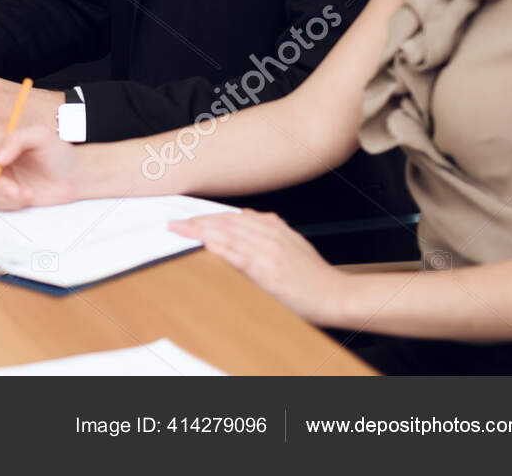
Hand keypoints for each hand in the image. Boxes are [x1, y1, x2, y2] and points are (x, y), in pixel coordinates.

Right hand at [0, 122, 80, 208]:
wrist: (75, 177)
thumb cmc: (59, 153)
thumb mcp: (41, 137)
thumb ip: (17, 140)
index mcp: (0, 142)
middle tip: (15, 190)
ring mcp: (2, 179)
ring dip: (6, 195)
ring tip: (29, 192)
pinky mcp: (8, 195)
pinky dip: (13, 203)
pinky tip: (30, 196)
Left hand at [167, 209, 353, 325]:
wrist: (337, 295)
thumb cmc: (314, 274)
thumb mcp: (292, 243)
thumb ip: (269, 227)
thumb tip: (244, 215)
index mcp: (273, 228)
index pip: (231, 218)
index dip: (206, 217)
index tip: (186, 218)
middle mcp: (270, 236)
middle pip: (225, 224)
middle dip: (197, 222)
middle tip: (174, 224)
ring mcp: (270, 253)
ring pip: (229, 235)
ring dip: (201, 231)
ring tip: (180, 231)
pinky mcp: (270, 272)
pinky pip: (241, 257)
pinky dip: (222, 249)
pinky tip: (207, 244)